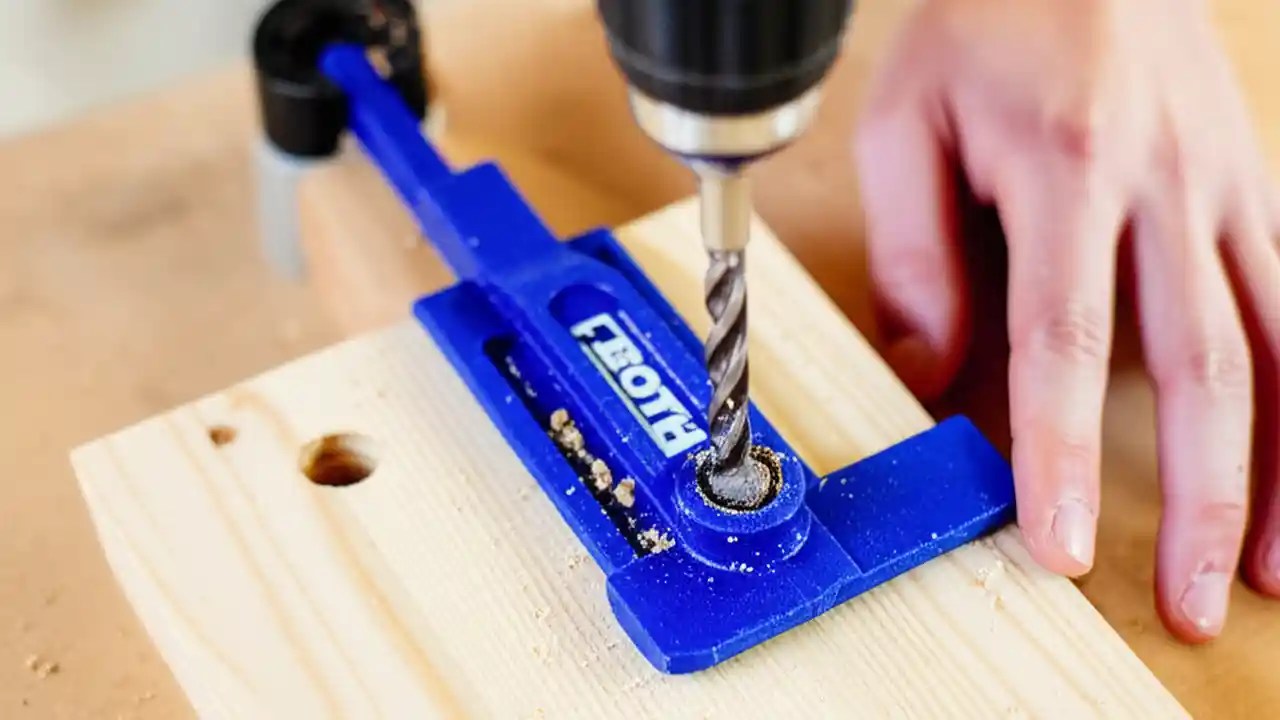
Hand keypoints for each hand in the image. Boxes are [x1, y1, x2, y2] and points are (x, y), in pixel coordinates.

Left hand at [855, 0, 1279, 640]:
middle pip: (1204, 368)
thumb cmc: (988, 20)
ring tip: (1273, 567)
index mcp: (1069, 173)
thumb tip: (928, 367)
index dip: (1066, 455)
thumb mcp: (908, 120)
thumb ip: (914, 250)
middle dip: (1202, 499)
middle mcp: (1169, 188)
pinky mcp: (1257, 185)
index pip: (1066, 344)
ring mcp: (1230, 187)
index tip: (1062, 542)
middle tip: (1187, 598)